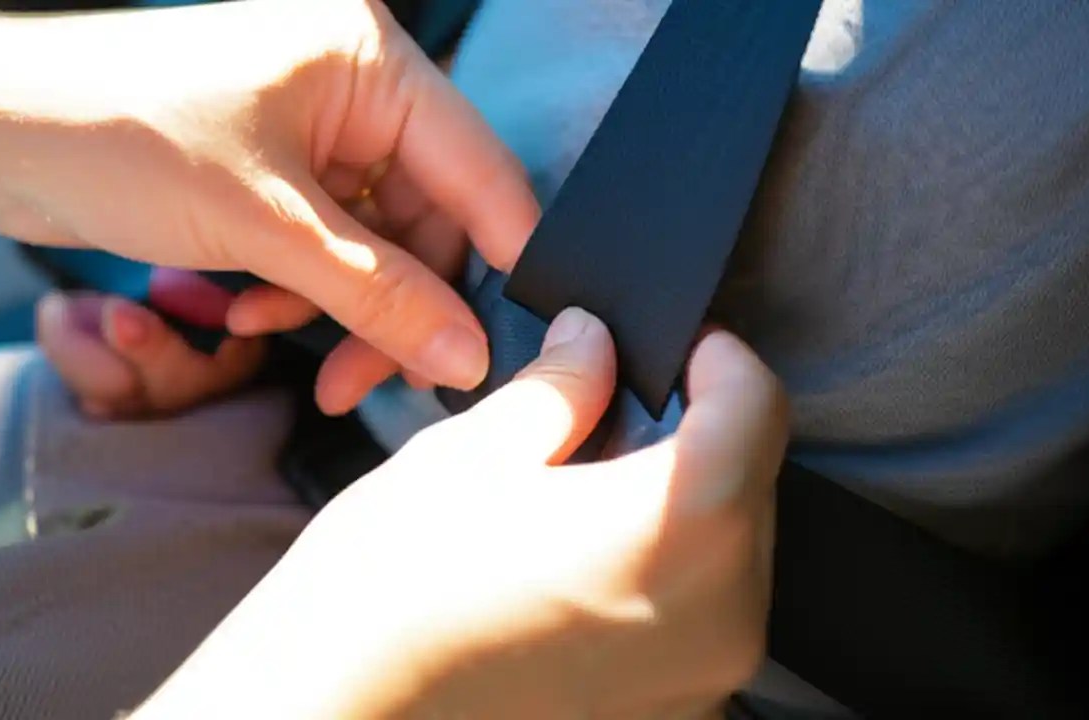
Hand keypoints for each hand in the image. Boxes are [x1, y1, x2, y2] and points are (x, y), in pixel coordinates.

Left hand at [0, 0, 538, 408]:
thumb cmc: (114, 136)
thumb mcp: (268, 228)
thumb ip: (382, 295)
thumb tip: (465, 353)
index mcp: (369, 58)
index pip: (478, 168)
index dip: (499, 260)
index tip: (506, 340)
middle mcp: (351, 84)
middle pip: (430, 217)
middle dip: (398, 304)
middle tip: (374, 377)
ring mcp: (314, 125)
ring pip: (379, 240)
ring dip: (343, 305)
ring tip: (280, 341)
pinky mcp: (278, 164)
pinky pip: (330, 241)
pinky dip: (304, 288)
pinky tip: (251, 313)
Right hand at [136, 309, 788, 718]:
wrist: (332, 710)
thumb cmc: (391, 589)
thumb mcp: (475, 454)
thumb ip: (562, 385)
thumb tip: (595, 341)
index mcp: (681, 530)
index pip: (755, 407)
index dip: (715, 356)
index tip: (674, 344)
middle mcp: (719, 615)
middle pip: (749, 482)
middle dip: (693, 430)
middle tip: (611, 407)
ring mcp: (700, 679)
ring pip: (729, 553)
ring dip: (678, 504)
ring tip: (584, 490)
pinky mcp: (668, 714)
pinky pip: (699, 617)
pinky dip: (662, 572)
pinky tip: (580, 560)